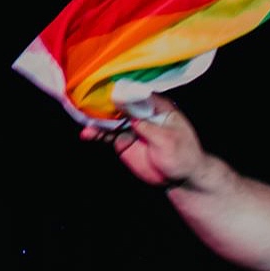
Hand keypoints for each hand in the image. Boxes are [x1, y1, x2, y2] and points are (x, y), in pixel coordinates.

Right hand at [79, 95, 208, 187]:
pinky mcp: (123, 140)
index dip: (123, 92)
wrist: (181, 178)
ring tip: (87, 126)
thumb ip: (149, 129)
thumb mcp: (169, 141)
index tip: (108, 93)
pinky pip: (107, 135)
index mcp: (157, 106)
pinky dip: (97, 134)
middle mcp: (141, 113)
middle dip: (104, 105)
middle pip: (119, 104)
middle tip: (88, 107)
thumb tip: (132, 119)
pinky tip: (87, 134)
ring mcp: (131, 127)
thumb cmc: (183, 155)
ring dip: (97, 120)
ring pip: (110, 119)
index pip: (137, 94)